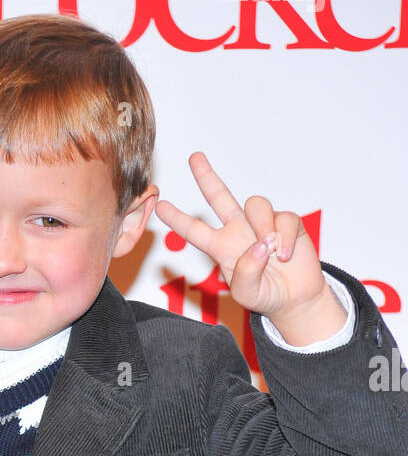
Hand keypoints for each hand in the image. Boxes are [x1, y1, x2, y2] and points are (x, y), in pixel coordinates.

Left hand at [154, 151, 328, 322]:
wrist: (296, 298)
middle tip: (194, 157)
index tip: (160, 206)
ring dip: (262, 226)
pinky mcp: (286, 222)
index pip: (195, 230)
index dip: (178, 219)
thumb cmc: (265, 294)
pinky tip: (285, 255)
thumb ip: (245, 274)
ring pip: (254, 204)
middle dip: (206, 175)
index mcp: (221, 247)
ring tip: (270, 252)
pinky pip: (283, 218)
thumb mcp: (247, 294)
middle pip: (219, 196)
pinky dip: (284, 236)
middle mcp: (238, 230)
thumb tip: (258, 247)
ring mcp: (262, 223)